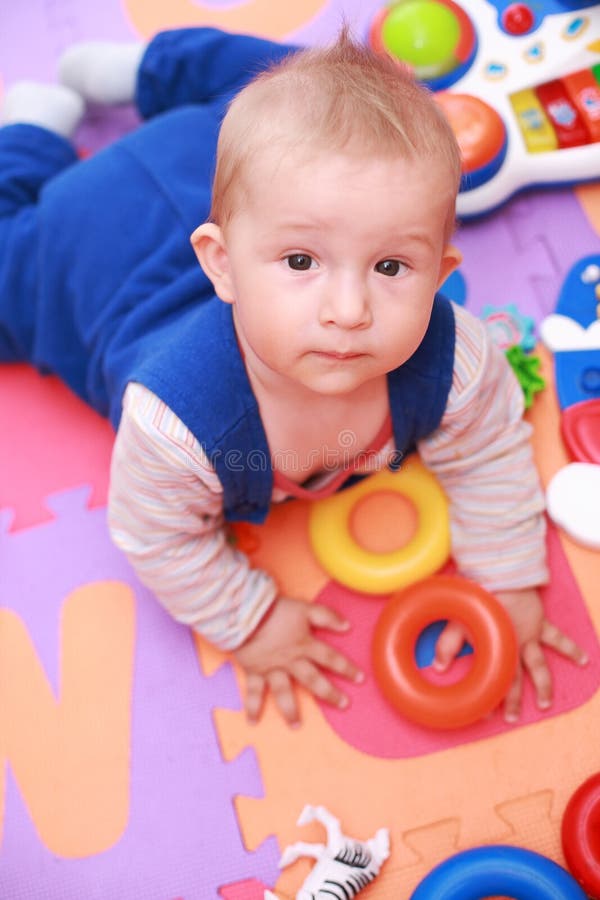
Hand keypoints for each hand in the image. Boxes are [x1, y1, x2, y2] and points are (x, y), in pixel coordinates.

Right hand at [233, 596, 363, 725]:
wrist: (245, 613)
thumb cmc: (275, 610)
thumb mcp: (305, 608)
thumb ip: (327, 617)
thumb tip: (347, 626)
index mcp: (304, 645)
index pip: (331, 658)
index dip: (346, 668)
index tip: (360, 679)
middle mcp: (290, 661)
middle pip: (313, 680)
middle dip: (329, 694)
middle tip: (343, 705)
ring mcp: (272, 669)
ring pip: (284, 692)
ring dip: (290, 710)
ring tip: (296, 725)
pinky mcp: (254, 671)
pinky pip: (253, 691)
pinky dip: (252, 706)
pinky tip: (253, 721)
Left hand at [434, 587, 587, 722]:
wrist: (501, 573)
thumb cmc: (479, 597)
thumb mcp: (459, 622)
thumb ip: (447, 645)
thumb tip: (439, 668)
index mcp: (496, 650)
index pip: (493, 680)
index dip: (488, 698)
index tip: (484, 714)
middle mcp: (515, 648)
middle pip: (516, 681)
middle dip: (513, 701)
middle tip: (512, 719)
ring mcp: (530, 636)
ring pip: (540, 667)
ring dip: (544, 686)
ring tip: (546, 704)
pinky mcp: (540, 622)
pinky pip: (558, 638)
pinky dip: (572, 649)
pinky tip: (583, 660)